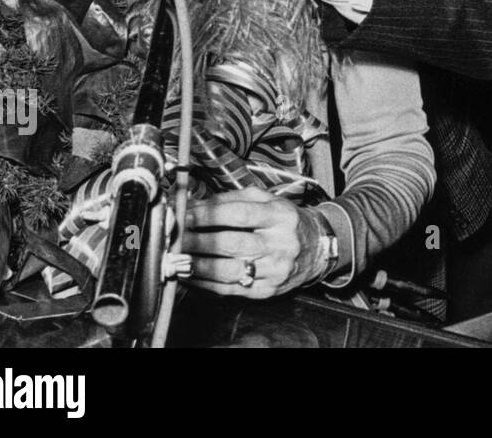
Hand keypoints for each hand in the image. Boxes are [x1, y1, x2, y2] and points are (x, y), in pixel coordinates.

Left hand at [181, 188, 325, 297]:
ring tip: (177, 258)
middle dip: (198, 241)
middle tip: (175, 238)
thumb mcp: (266, 200)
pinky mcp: (268, 291)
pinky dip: (204, 283)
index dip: (209, 215)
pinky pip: (230, 289)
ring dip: (197, 265)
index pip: (240, 214)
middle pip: (232, 244)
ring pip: (228, 270)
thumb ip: (230, 200)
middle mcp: (280, 243)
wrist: (316, 247)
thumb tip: (193, 205)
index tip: (186, 215)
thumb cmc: (284, 221)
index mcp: (281, 216)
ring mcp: (275, 270)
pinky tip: (190, 275)